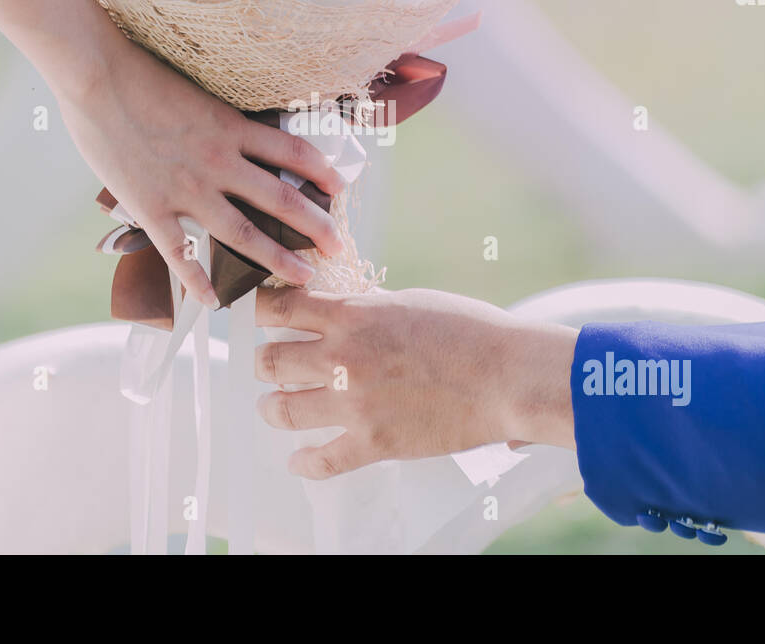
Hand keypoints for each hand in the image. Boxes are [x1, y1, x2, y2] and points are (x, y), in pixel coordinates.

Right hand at [56, 34, 348, 308]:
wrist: (98, 75)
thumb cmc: (141, 73)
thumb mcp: (198, 93)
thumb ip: (219, 121)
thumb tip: (234, 133)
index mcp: (232, 128)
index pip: (294, 152)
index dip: (322, 171)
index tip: (340, 188)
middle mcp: (219, 161)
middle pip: (281, 199)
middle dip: (316, 225)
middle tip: (338, 246)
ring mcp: (187, 187)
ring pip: (244, 232)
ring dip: (277, 257)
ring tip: (303, 275)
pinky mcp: (152, 206)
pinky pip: (181, 252)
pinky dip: (199, 280)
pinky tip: (214, 301)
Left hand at [253, 287, 577, 477]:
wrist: (507, 376)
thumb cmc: (469, 330)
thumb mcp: (409, 301)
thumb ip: (367, 307)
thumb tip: (342, 306)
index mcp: (351, 315)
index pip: (278, 308)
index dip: (259, 310)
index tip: (258, 314)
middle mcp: (342, 358)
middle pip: (269, 360)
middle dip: (262, 362)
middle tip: (267, 364)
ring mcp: (355, 404)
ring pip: (281, 409)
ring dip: (271, 407)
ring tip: (273, 406)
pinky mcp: (374, 443)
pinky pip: (321, 461)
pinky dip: (303, 463)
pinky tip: (298, 461)